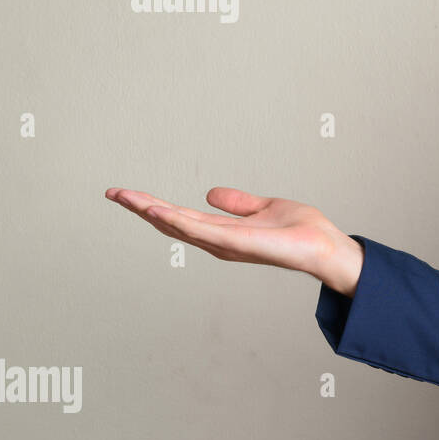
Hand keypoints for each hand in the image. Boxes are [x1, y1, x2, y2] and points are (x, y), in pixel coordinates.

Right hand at [104, 186, 364, 295]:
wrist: (326, 247)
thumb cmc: (302, 232)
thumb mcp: (264, 207)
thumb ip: (237, 203)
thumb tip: (210, 193)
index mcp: (222, 232)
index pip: (180, 216)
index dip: (153, 205)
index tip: (126, 193)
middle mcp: (218, 241)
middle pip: (171, 223)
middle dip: (141, 208)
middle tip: (112, 192)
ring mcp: (225, 244)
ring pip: (179, 226)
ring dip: (151, 211)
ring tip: (125, 198)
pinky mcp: (238, 242)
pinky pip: (201, 230)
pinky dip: (177, 220)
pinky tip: (157, 210)